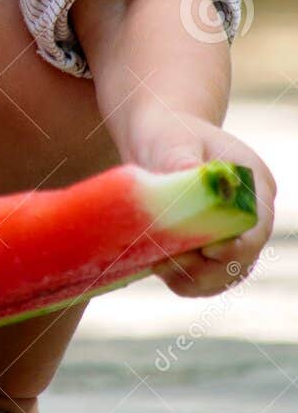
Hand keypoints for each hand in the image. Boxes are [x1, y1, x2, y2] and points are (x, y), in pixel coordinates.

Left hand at [132, 114, 275, 297]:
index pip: (257, 229)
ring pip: (223, 277)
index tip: (204, 251)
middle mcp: (251, 215)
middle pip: (243, 262)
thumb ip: (182, 162)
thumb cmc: (168, 132)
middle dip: (206, 270)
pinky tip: (156, 263)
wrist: (159, 136)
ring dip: (192, 279)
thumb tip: (185, 181)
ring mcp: (232, 234)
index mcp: (255, 185)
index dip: (234, 249)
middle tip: (166, 261)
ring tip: (158, 262)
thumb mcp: (174, 141)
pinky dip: (182, 279)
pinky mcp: (209, 248)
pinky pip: (203, 279)